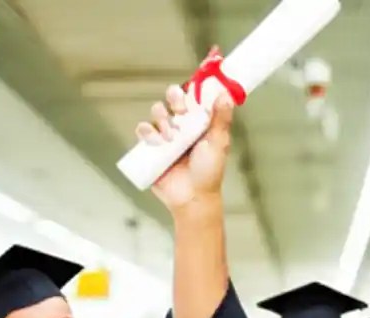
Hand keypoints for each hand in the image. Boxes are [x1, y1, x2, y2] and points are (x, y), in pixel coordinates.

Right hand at [136, 84, 234, 211]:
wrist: (192, 198)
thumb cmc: (209, 172)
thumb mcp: (218, 144)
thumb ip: (220, 120)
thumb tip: (226, 95)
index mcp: (200, 122)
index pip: (196, 97)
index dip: (196, 83)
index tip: (200, 66)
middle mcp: (182, 126)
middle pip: (174, 99)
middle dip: (175, 98)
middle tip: (180, 109)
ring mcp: (166, 136)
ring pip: (157, 112)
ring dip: (162, 118)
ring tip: (171, 137)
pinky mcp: (151, 147)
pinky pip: (143, 130)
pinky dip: (147, 131)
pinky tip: (157, 142)